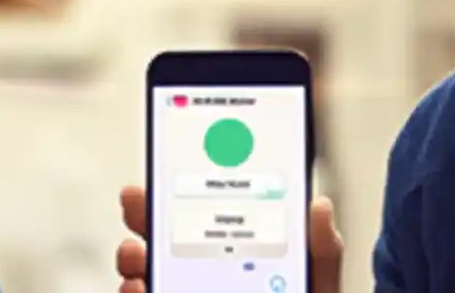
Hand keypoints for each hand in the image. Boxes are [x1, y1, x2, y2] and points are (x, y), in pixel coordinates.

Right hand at [116, 184, 343, 292]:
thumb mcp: (318, 282)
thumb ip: (322, 249)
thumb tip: (319, 207)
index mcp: (239, 255)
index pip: (204, 214)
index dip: (184, 190)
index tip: (170, 173)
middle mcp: (206, 276)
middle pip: (164, 238)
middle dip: (145, 215)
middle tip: (137, 201)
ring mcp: (185, 291)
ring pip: (145, 273)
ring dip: (133, 257)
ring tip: (138, 251)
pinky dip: (134, 292)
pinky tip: (140, 287)